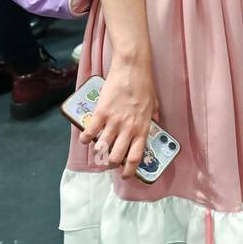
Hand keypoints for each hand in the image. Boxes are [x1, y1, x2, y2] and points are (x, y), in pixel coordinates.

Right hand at [77, 56, 160, 180]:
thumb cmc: (144, 85)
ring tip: (97, 150)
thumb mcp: (154, 104)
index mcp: (142, 128)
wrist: (132, 68)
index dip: (128, 170)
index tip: (124, 175)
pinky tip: (85, 138)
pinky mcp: (101, 113)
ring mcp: (114, 122)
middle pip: (116, 157)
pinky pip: (90, 132)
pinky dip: (85, 138)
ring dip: (98, 152)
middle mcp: (128, 129)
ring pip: (102, 148)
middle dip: (110, 164)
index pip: (135, 157)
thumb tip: (157, 123)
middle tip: (109, 161)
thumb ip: (154, 117)